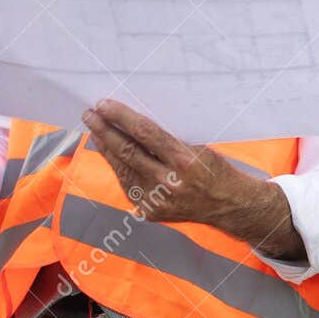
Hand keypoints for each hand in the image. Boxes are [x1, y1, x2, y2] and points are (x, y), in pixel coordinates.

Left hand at [82, 100, 256, 227]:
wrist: (228, 205)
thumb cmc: (215, 170)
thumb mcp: (197, 148)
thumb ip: (167, 141)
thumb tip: (133, 124)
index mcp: (184, 162)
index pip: (145, 133)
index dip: (121, 117)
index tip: (104, 105)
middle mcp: (169, 183)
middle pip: (127, 151)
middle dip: (105, 130)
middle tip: (90, 115)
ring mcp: (157, 200)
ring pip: (122, 169)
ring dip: (105, 148)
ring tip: (95, 131)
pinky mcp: (151, 212)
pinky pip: (128, 185)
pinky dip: (118, 168)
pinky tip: (110, 154)